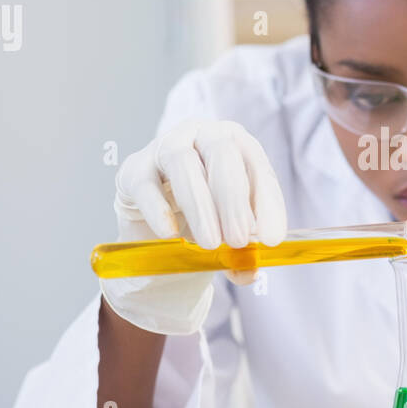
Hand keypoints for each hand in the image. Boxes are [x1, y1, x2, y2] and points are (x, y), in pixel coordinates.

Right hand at [100, 119, 286, 333]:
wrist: (157, 220)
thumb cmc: (204, 217)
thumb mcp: (228, 234)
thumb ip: (242, 254)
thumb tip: (251, 271)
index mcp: (237, 145)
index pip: (257, 166)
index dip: (267, 203)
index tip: (272, 239)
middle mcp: (203, 136)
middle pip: (222, 152)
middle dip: (233, 199)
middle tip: (238, 240)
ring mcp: (165, 147)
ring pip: (182, 163)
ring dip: (200, 205)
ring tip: (210, 243)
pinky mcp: (134, 169)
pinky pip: (146, 184)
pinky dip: (158, 209)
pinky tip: (170, 234)